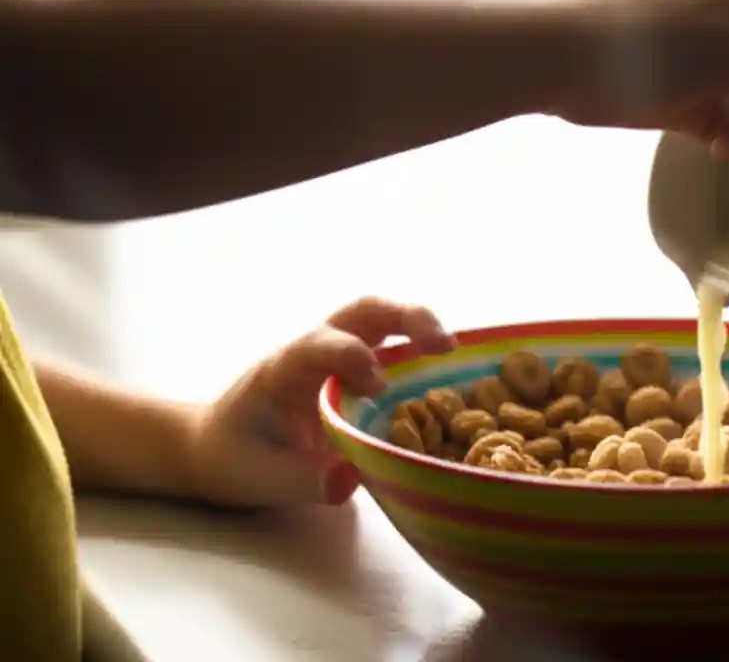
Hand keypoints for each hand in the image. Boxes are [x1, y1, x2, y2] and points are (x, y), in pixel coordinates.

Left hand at [188, 297, 454, 506]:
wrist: (211, 446)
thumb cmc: (232, 459)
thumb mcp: (260, 477)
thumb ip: (305, 479)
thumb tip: (351, 478)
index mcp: (283, 370)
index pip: (320, 345)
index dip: (352, 356)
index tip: (379, 387)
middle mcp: (313, 350)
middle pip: (362, 312)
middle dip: (405, 317)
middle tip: (445, 345)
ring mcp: (334, 355)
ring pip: (379, 319)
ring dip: (418, 325)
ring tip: (455, 350)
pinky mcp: (351, 370)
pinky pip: (390, 347)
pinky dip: (420, 351)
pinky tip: (448, 374)